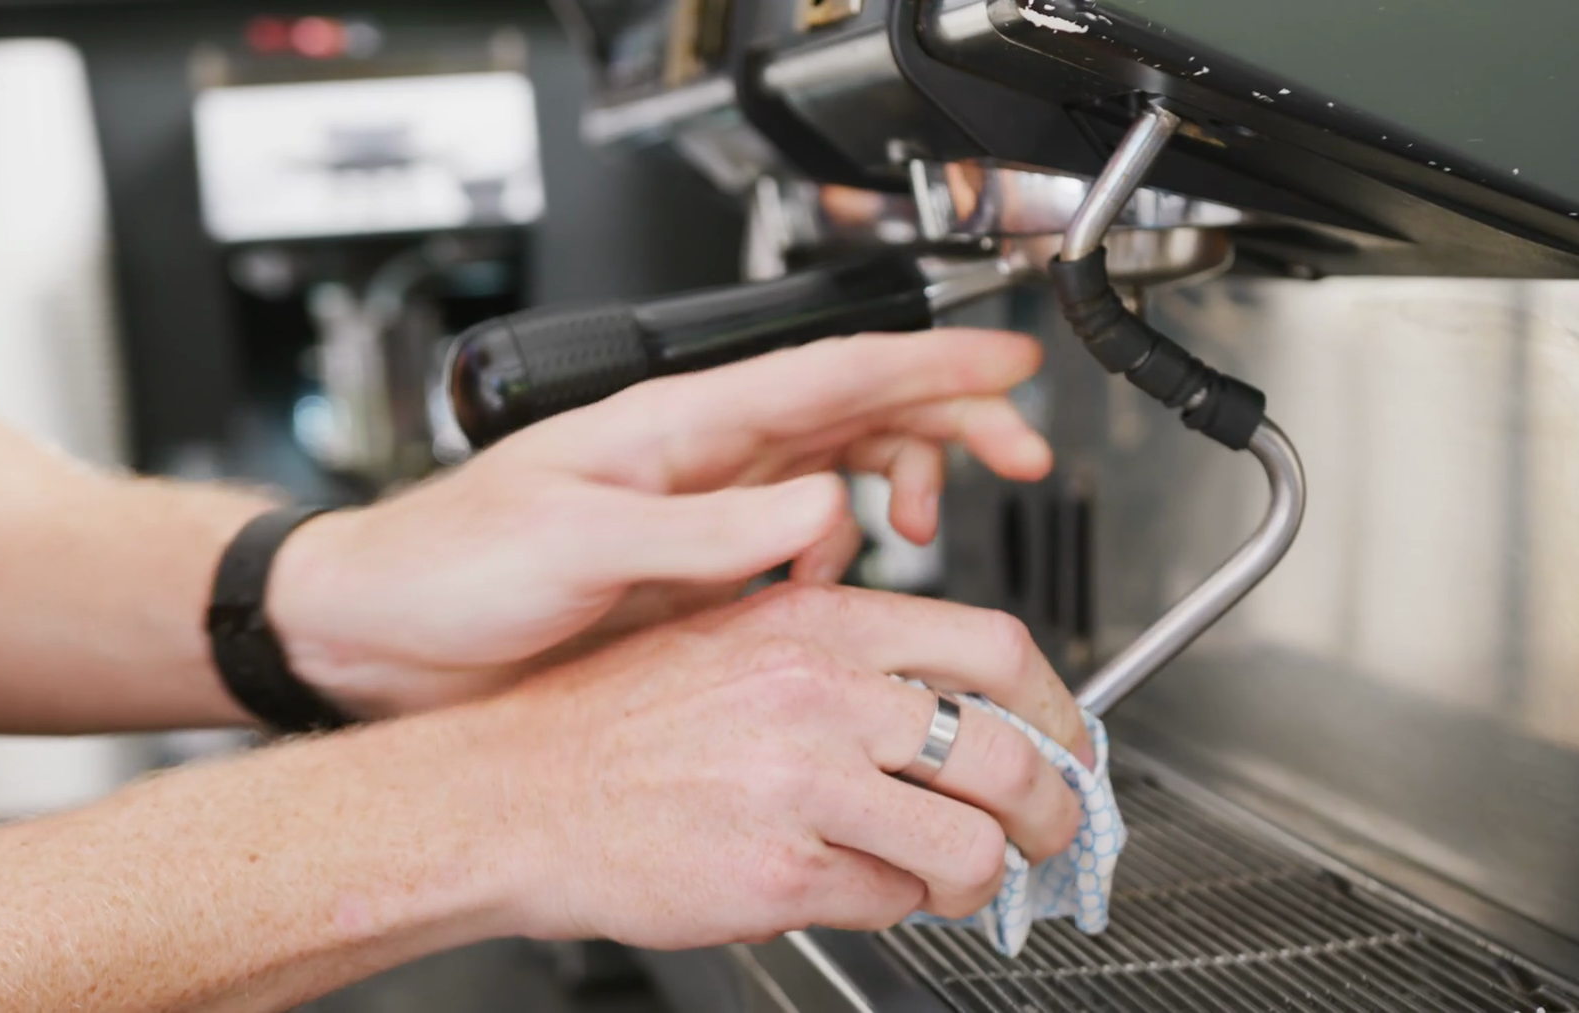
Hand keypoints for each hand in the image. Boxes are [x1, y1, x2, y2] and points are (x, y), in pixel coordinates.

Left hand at [266, 329, 1053, 718]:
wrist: (379, 635)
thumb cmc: (448, 569)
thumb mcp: (576, 544)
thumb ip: (704, 531)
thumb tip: (822, 510)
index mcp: (679, 427)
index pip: (832, 372)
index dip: (933, 365)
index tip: (1011, 362)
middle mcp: (701, 456)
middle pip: (856, 412)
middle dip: (950, 422)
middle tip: (1020, 454)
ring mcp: (702, 508)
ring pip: (839, 470)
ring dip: (899, 489)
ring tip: (920, 535)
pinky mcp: (694, 566)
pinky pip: (800, 540)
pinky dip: (840, 556)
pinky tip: (828, 590)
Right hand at [467, 584, 1089, 947]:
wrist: (509, 791)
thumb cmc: (616, 720)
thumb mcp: (739, 640)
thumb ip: (850, 659)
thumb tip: (960, 703)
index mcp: (819, 622)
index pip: (996, 647)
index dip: (1059, 706)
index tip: (1069, 741)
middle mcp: (820, 695)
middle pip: (1007, 755)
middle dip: (1052, 811)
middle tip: (1049, 832)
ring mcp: (801, 788)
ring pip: (967, 848)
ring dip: (983, 876)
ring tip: (960, 879)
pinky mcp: (777, 875)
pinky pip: (891, 904)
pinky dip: (893, 906)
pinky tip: (858, 887)